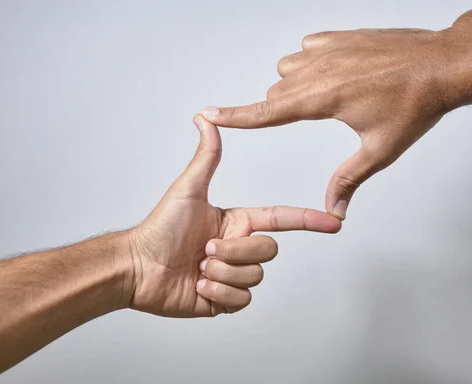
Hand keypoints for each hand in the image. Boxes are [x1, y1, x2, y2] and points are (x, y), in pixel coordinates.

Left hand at [126, 116, 340, 316]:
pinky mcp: (224, 300)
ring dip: (222, 273)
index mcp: (237, 222)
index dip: (308, 220)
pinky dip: (218, 294)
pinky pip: (241, 300)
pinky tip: (198, 286)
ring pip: (255, 277)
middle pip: (268, 251)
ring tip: (198, 268)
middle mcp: (238, 247)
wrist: (138, 268)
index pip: (281, 219)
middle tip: (205, 249)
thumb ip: (206, 156)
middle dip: (236, 252)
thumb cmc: (159, 228)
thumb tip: (205, 118)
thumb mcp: (188, 190)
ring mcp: (232, 274)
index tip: (333, 222)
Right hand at [201, 28, 454, 218]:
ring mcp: (328, 49)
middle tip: (327, 116)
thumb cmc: (415, 104)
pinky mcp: (340, 36)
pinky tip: (338, 72)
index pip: (266, 112)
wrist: (443, 64)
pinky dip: (311, 63)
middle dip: (285, 111)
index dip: (235, 116)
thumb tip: (335, 210)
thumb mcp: (380, 150)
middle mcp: (318, 69)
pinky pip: (306, 49)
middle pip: (276, 95)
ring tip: (333, 94)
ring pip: (288, 70)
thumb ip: (349, 180)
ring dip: (296, 86)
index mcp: (323, 98)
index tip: (209, 114)